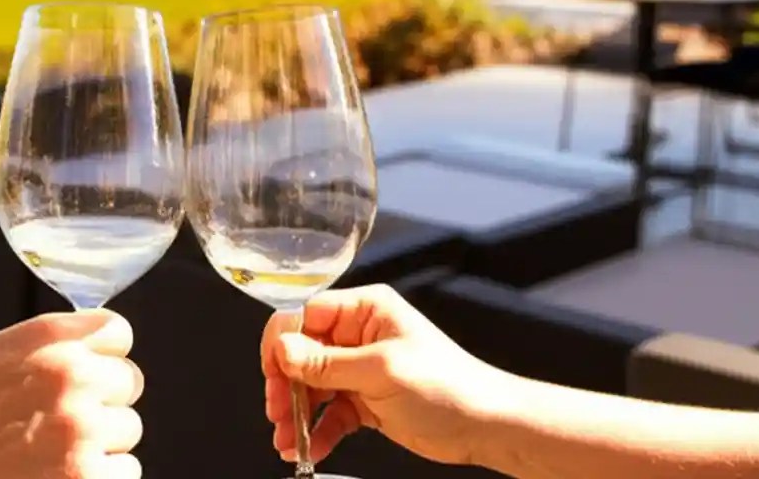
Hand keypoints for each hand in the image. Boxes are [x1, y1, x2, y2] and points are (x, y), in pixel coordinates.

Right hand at [0, 310, 143, 478]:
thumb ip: (52, 340)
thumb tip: (98, 339)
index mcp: (50, 343)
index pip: (117, 332)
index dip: (104, 353)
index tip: (92, 368)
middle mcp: (72, 380)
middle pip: (129, 381)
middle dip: (103, 398)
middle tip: (65, 417)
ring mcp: (84, 433)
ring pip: (128, 429)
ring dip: (102, 440)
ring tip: (57, 449)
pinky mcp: (88, 478)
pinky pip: (127, 470)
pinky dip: (100, 475)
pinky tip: (62, 472)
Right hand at [261, 285, 508, 465]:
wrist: (485, 426)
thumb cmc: (448, 386)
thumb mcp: (381, 370)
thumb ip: (327, 362)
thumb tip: (282, 348)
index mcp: (366, 310)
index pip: (306, 314)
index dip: (283, 342)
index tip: (273, 372)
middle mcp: (359, 334)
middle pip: (302, 352)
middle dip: (286, 385)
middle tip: (277, 411)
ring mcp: (360, 368)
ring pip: (312, 386)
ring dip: (297, 413)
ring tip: (287, 439)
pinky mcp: (365, 399)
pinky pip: (330, 412)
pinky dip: (317, 430)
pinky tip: (307, 448)